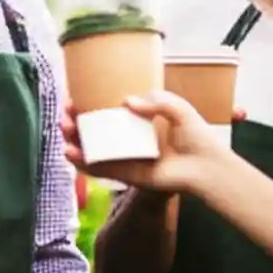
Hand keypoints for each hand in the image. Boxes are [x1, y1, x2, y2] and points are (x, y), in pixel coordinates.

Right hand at [61, 92, 245, 193]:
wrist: (207, 166)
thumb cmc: (196, 136)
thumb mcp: (177, 108)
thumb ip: (155, 100)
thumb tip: (126, 101)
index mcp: (136, 120)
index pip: (104, 109)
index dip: (85, 104)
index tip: (72, 98)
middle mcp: (126, 138)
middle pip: (91, 129)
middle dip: (73, 123)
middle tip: (66, 116)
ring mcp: (124, 157)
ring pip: (90, 149)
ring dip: (72, 141)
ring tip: (66, 132)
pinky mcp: (126, 174)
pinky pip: (99, 170)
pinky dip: (83, 164)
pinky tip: (71, 154)